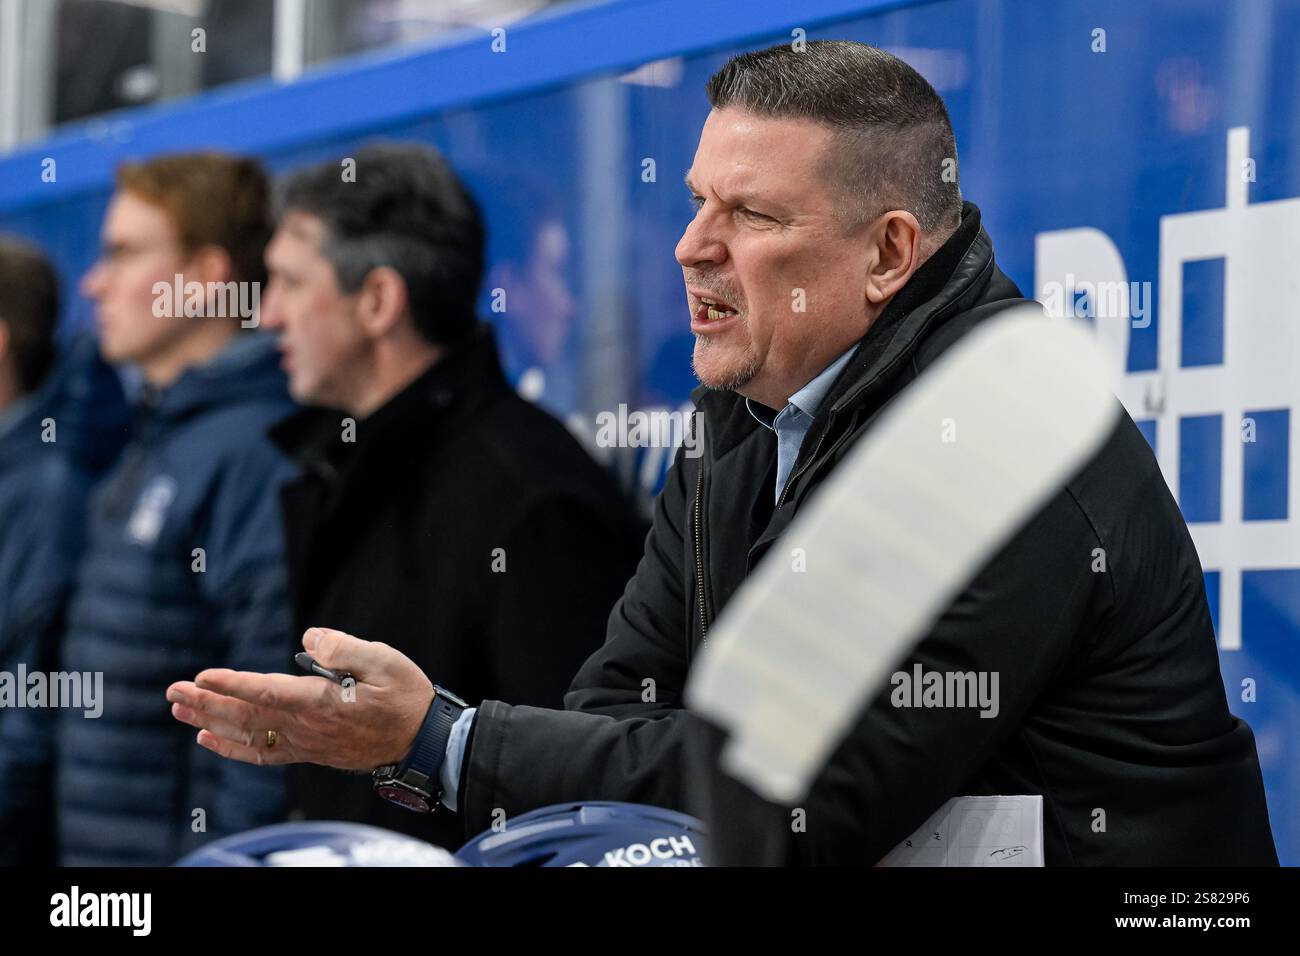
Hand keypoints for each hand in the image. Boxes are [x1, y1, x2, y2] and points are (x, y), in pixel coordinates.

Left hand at [166, 627, 434, 768]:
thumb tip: (309, 639)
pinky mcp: (308, 751)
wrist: (421, 741)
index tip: (201, 676)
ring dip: (211, 722)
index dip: (232, 684)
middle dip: (207, 702)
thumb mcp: (384, 660)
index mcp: (322, 703)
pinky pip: (262, 753)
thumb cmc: (405, 696)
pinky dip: (232, 748)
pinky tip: (210, 739)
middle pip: (247, 715)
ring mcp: (305, 743)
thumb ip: (344, 647)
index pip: (267, 692)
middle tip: (173, 691)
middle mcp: (307, 727)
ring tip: (180, 710)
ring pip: (247, 735)